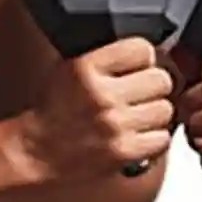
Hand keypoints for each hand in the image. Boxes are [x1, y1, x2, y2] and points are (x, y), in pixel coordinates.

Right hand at [21, 38, 177, 181]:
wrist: (36, 152)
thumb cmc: (54, 112)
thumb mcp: (71, 69)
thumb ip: (106, 58)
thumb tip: (150, 50)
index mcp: (87, 67)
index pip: (142, 49)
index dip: (144, 59)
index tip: (137, 68)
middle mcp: (102, 95)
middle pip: (161, 80)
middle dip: (153, 88)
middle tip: (140, 96)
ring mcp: (114, 125)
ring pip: (165, 110)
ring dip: (155, 115)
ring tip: (137, 118)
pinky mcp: (123, 151)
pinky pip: (161, 139)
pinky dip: (153, 140)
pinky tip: (137, 137)